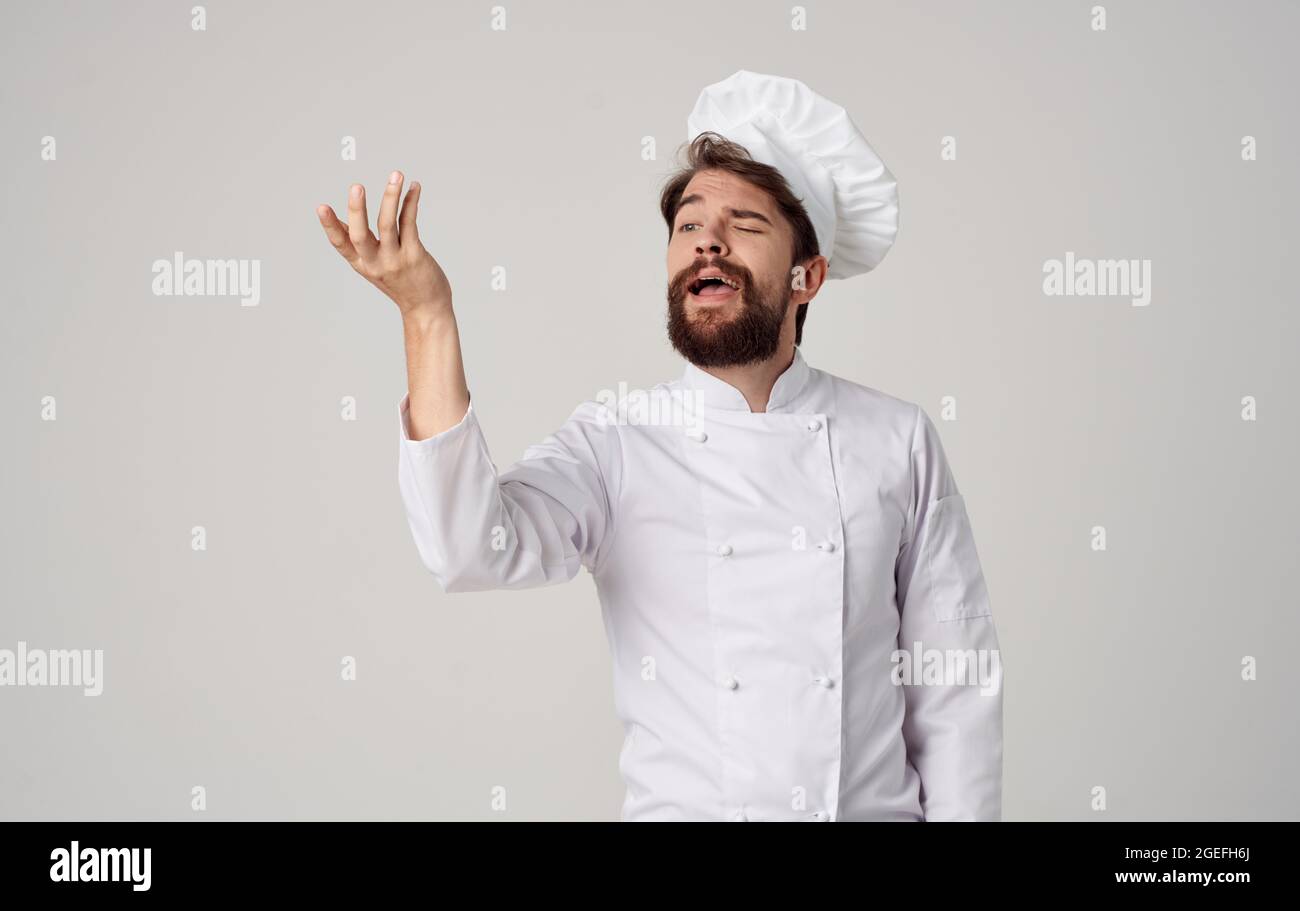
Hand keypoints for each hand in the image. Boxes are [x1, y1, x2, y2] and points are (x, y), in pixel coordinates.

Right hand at [316, 171, 451, 319]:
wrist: (427, 308)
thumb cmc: (400, 282)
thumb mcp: (374, 266)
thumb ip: (359, 245)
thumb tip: (342, 219)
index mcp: (362, 264)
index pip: (341, 244)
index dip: (330, 226)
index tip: (321, 207)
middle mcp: (376, 262)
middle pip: (361, 235)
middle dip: (358, 210)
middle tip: (356, 186)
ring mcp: (396, 260)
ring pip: (388, 224)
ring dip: (391, 197)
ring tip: (396, 174)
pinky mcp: (415, 256)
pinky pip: (410, 224)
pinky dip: (411, 202)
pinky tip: (414, 187)